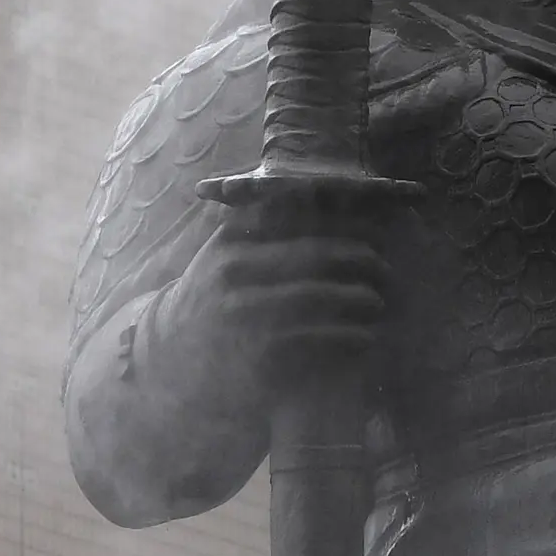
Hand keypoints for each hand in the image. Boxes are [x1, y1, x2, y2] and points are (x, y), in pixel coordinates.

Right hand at [164, 195, 390, 384]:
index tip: (379, 228)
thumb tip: (335, 200)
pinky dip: (351, 336)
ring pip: (323, 295)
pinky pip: (319, 337)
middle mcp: (235, 270)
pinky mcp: (258, 350)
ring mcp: (245, 310)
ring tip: (378, 302)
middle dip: (363, 259)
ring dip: (363, 299)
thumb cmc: (214, 297)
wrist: (170, 355)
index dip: (348, 221)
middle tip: (385, 269)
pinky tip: (366, 336)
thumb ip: (264, 225)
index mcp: (233, 238)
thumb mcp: (225, 253)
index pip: (302, 218)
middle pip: (319, 254)